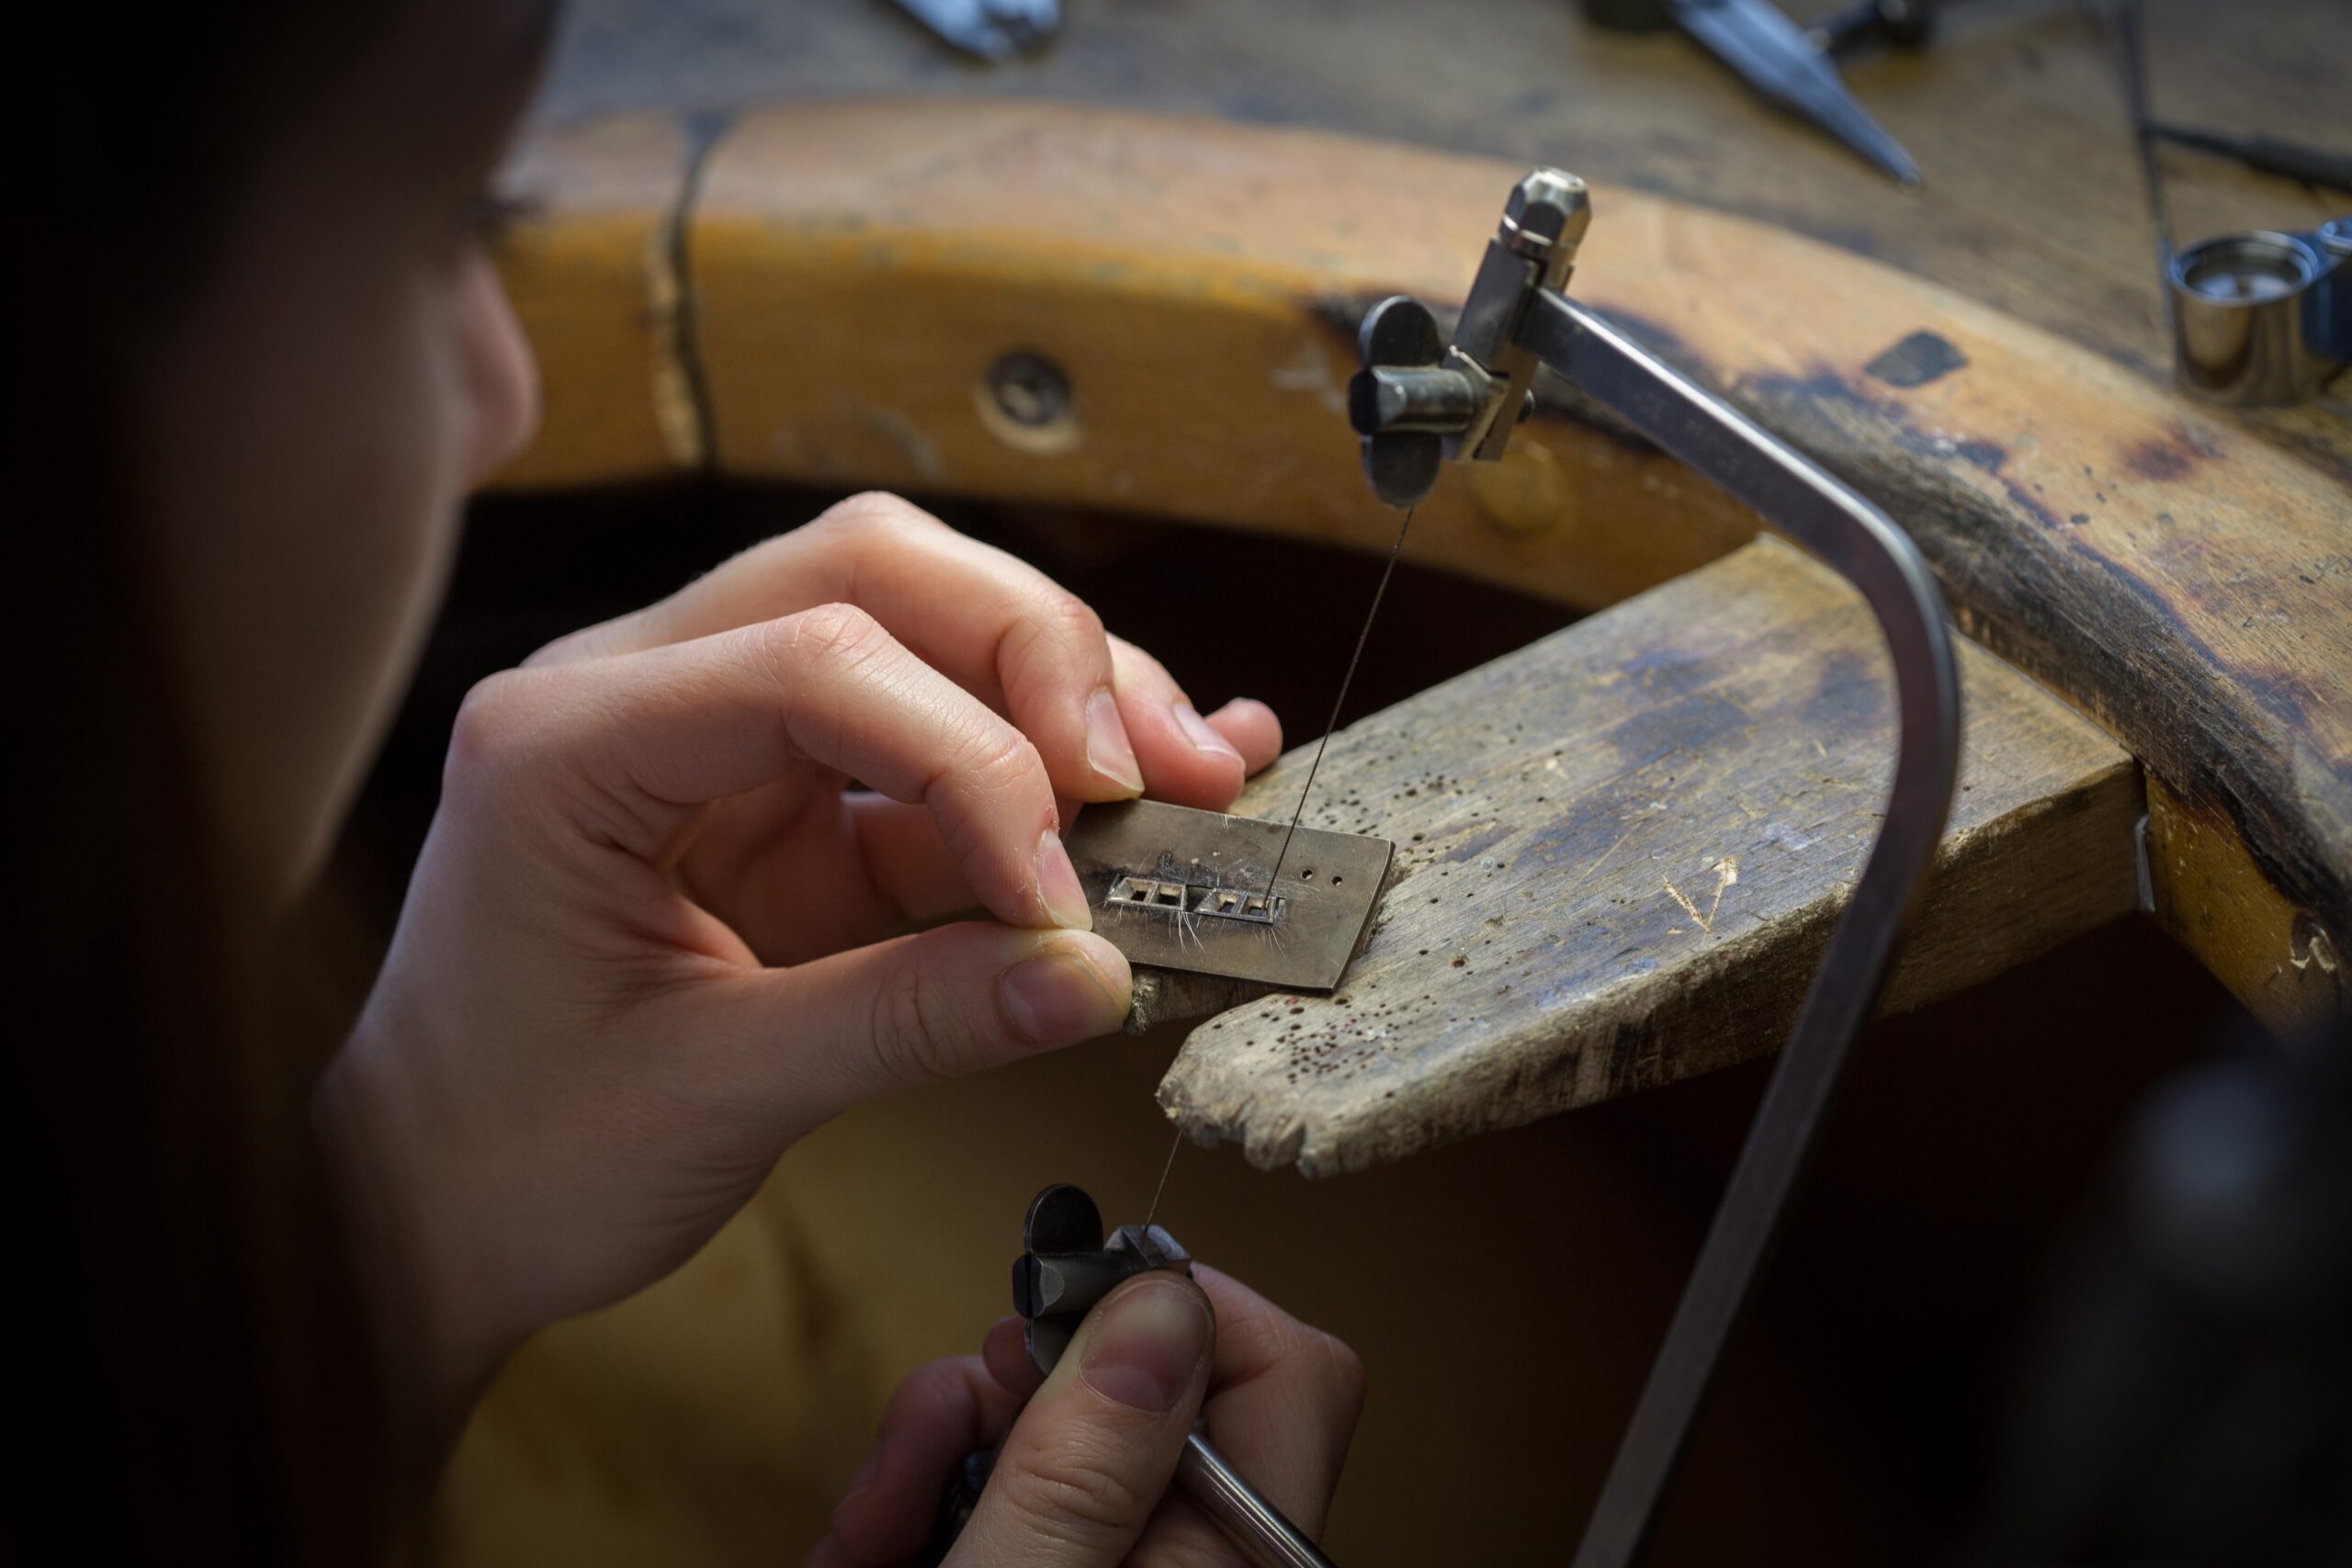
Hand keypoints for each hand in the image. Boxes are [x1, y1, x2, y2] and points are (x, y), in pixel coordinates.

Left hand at [318, 495, 1281, 1437]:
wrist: (427, 1216)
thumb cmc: (510, 1153)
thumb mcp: (709, 1098)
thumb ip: (910, 1022)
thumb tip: (1096, 975)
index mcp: (569, 741)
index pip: (814, 661)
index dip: (972, 759)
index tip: (1058, 893)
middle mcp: (639, 691)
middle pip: (875, 575)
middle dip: (1040, 661)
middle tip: (1155, 775)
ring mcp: (714, 734)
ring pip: (918, 628)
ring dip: (1062, 699)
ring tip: (1190, 778)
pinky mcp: (779, 801)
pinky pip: (929, 751)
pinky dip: (1038, 781)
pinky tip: (1144, 797)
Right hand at [813, 1267, 1363, 1566]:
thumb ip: (1085, 1462)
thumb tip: (1164, 1300)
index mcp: (1232, 1562)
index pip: (1293, 1370)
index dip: (1184, 1307)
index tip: (1069, 1306)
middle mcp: (1194, 1558)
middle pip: (1146, 1382)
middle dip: (1013, 1386)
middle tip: (936, 1428)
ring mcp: (1121, 1557)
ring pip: (1055, 1426)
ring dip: (939, 1447)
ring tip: (869, 1525)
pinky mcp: (1053, 1562)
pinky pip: (1002, 1486)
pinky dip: (922, 1500)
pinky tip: (867, 1547)